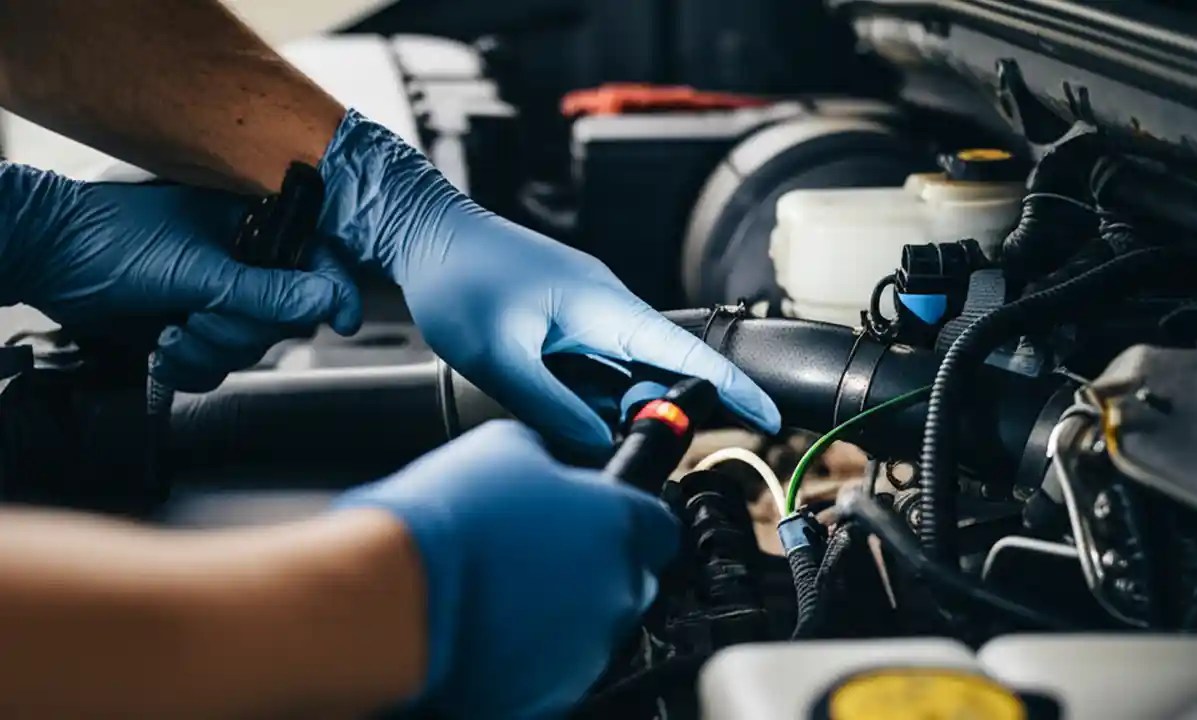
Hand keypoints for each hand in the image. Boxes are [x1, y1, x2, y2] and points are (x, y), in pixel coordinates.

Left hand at [0, 163, 360, 390]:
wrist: (46, 264)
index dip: (334, 290)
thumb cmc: (109, 240)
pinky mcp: (197, 324)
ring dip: (211, 350)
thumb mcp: (196, 269)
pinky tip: (165, 347)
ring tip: (172, 332)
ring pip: (253, 345)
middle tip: (202, 318)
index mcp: (252, 223)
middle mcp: (243, 258)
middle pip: (286, 316)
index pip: (317, 258)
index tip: (344, 320)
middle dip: (241, 329)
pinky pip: (222, 363)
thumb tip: (326, 300)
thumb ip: (265, 291)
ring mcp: (220, 294)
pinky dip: (193, 366)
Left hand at [317, 110, 780, 453]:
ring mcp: (585, 313)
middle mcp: (606, 308)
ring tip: (566, 416)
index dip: (732, 389)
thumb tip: (598, 442)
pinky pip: (592, 365)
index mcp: (606, 307)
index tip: (767, 419)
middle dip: (651, 412)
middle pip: (656, 371)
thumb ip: (553, 405)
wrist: (424, 233)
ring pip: (620, 373)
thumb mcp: (500, 356)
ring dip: (610, 405)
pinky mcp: (563, 320)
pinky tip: (555, 402)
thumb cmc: (459, 279)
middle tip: (621, 444)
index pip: (687, 354)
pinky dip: (586, 392)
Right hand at [333, 420, 680, 718]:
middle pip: (628, 580)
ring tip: (501, 592)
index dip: (632, 520)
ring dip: (559, 612)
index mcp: (618, 524)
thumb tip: (546, 464)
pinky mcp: (549, 694)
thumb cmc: (448, 520)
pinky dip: (527, 654)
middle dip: (594, 568)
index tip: (605, 519)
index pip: (661, 527)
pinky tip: (486, 629)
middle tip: (538, 554)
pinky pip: (551, 670)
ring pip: (590, 629)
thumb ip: (546, 456)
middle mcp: (616, 591)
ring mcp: (586, 650)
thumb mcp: (505, 445)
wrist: (396, 595)